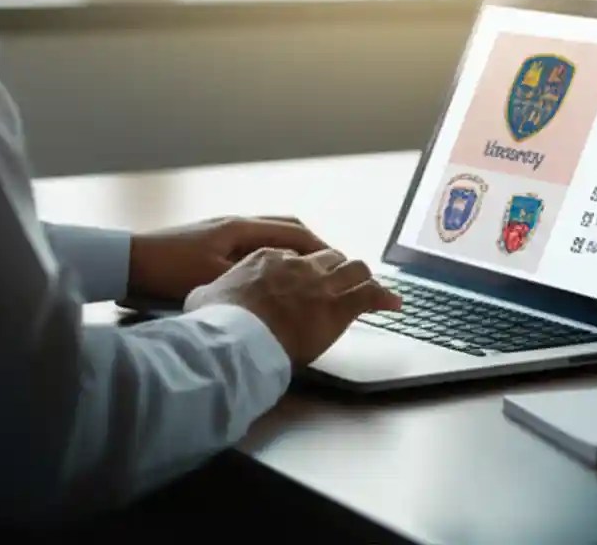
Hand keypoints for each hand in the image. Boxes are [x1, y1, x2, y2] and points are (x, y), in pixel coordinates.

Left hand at [127, 216, 327, 300]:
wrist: (129, 261)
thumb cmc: (170, 269)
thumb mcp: (216, 278)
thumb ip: (254, 278)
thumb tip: (290, 284)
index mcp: (242, 228)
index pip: (296, 232)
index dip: (322, 249)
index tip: (341, 264)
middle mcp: (237, 223)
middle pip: (288, 228)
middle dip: (314, 246)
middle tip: (332, 267)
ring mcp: (224, 230)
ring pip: (271, 235)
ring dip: (293, 250)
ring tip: (308, 272)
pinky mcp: (212, 241)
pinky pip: (255, 243)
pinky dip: (273, 254)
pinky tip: (273, 275)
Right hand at [186, 247, 400, 365]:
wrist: (237, 336)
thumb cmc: (217, 321)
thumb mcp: (202, 297)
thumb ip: (210, 293)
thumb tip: (204, 298)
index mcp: (266, 259)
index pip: (292, 259)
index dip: (299, 272)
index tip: (301, 283)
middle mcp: (298, 265)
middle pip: (327, 259)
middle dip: (335, 269)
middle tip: (339, 282)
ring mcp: (321, 284)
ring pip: (354, 269)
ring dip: (362, 277)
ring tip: (370, 286)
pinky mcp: (338, 306)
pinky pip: (370, 296)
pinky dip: (384, 298)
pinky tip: (394, 303)